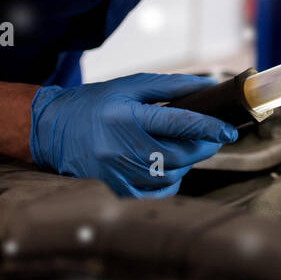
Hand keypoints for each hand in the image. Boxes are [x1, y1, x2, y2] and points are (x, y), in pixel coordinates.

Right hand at [29, 73, 237, 197]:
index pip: (178, 124)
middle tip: (213, 137)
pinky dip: (169, 182)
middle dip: (203, 146)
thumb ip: (172, 86)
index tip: (230, 131)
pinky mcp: (112, 190)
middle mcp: (120, 149)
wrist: (50, 129)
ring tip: (185, 147)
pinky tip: (168, 168)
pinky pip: (154, 194)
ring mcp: (115, 174)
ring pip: (170, 175)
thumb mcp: (131, 86)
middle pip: (179, 154)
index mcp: (126, 118)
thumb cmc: (94, 104)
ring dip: (186, 162)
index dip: (208, 128)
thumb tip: (210, 87)